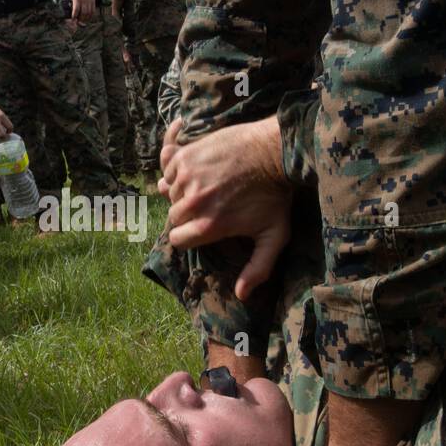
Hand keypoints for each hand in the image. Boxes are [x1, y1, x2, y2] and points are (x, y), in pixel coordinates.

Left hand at [65, 0, 95, 21]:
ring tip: (82, 20)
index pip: (76, 9)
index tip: (73, 19)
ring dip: (85, 18)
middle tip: (78, 21)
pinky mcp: (93, 2)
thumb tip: (61, 8)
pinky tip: (87, 18)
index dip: (74, 16)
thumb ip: (65, 1)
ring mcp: (89, 1)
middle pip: (83, 13)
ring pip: (88, 13)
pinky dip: (90, 16)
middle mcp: (84, 0)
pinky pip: (93, 12)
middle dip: (80, 18)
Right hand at [159, 115, 291, 300]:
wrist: (273, 150)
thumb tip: (241, 295)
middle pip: (173, 216)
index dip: (188, 235)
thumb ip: (258, 268)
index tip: (201, 227)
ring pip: (169, 192)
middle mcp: (193, 203)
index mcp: (209, 226)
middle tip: (208, 204)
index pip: (177, 239)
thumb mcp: (274, 236)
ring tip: (205, 185)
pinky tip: (197, 169)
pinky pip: (169, 169)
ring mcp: (187, 177)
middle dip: (186, 213)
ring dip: (182, 191)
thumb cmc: (276, 195)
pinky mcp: (186, 155)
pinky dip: (178, 170)